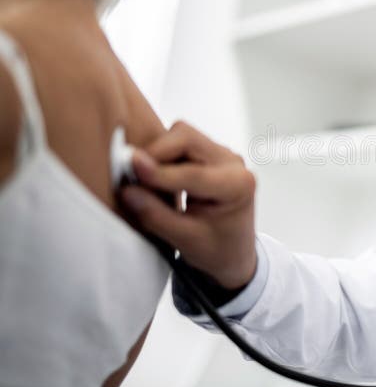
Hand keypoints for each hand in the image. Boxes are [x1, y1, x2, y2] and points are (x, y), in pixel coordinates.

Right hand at [120, 121, 256, 289]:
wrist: (233, 251)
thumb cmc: (216, 249)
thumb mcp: (185, 241)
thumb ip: (156, 215)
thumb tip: (126, 190)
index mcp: (238, 186)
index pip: (194, 173)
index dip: (159, 171)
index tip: (130, 168)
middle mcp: (233, 162)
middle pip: (187, 138)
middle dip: (155, 154)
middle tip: (132, 177)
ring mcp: (221, 153)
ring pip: (181, 134)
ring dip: (157, 153)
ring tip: (146, 182)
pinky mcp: (208, 151)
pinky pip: (179, 141)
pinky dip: (161, 155)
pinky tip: (154, 177)